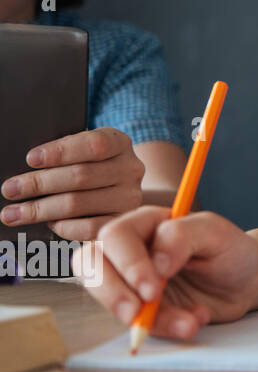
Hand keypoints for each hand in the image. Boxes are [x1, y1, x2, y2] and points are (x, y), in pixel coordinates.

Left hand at [1, 127, 145, 240]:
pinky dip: (63, 227)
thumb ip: (64, 153)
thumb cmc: (91, 165)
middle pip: (80, 176)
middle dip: (39, 183)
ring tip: (13, 213)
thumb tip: (28, 166)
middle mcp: (130, 169)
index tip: (31, 159)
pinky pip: (88, 228)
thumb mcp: (83, 149)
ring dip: (40, 209)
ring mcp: (130, 197)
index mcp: (119, 142)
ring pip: (78, 204)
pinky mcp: (121, 221)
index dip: (61, 152)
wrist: (120, 189)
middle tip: (10, 189)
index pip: (94, 145)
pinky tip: (48, 224)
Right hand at [75, 206, 257, 339]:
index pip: (115, 236)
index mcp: (147, 222)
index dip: (128, 264)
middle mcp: (131, 249)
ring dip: (145, 319)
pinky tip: (194, 321)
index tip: (153, 288)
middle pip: (91, 264)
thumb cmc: (230, 250)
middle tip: (137, 313)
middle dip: (111, 293)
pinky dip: (164, 329)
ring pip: (110, 299)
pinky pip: (136, 323)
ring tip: (188, 324)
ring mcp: (131, 280)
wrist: (247, 281)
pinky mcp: (141, 308)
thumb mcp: (216, 233)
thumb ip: (183, 235)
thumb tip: (155, 260)